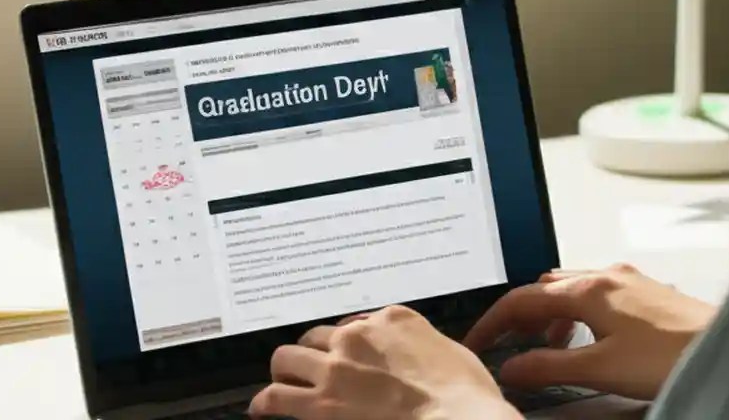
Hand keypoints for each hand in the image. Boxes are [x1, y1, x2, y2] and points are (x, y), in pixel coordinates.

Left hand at [249, 305, 519, 419]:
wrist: (456, 419)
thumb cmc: (466, 394)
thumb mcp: (451, 352)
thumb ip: (422, 345)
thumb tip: (414, 356)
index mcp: (393, 319)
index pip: (358, 324)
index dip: (353, 344)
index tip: (353, 358)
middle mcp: (358, 335)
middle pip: (318, 337)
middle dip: (316, 353)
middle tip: (317, 371)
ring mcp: (335, 367)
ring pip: (288, 359)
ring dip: (287, 372)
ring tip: (285, 384)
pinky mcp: (319, 403)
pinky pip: (276, 396)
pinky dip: (266, 402)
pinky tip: (262, 409)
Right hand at [463, 263, 715, 400]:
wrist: (728, 347)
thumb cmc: (672, 355)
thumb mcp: (600, 368)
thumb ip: (549, 367)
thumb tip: (513, 367)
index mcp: (589, 288)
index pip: (523, 299)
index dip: (493, 322)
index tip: (478, 342)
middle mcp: (607, 276)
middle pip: (545, 287)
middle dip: (521, 314)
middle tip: (506, 344)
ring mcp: (629, 281)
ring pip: (572, 289)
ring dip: (550, 315)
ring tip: (543, 348)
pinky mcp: (648, 293)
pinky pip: (596, 296)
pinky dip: (577, 315)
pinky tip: (585, 341)